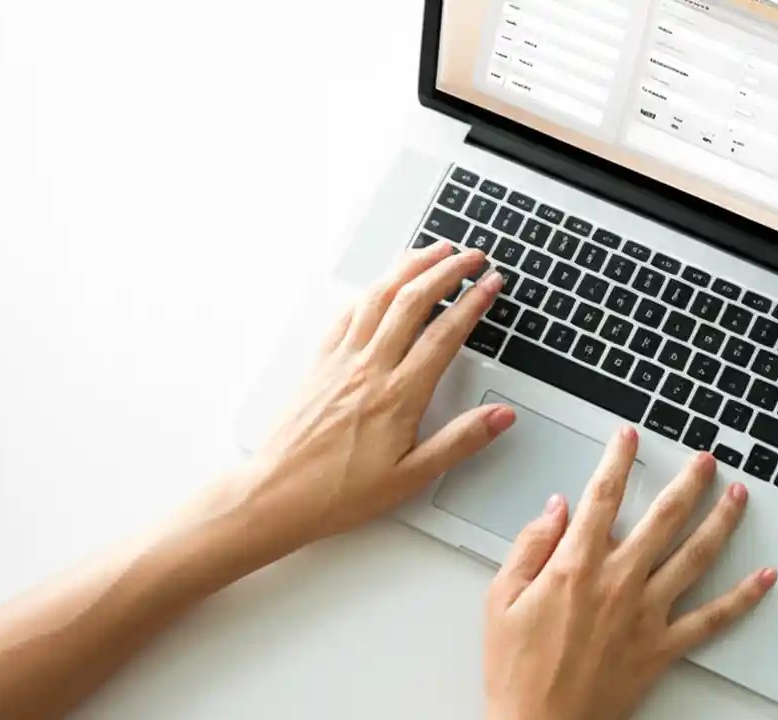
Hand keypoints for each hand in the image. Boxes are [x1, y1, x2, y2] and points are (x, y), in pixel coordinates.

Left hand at [238, 241, 515, 551]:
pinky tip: (380, 285)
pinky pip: (347, 314)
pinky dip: (370, 291)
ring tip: (432, 251)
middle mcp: (370, 367)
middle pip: (414, 300)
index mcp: (399, 394)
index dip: (473, 302)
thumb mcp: (413, 476)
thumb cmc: (340, 492)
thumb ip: (461, 441)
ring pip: (379, 296)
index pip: (445, 333)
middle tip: (471, 256)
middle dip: (447, 270)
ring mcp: (342, 360)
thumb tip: (500, 416)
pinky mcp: (320, 363)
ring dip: (409, 267)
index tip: (491, 283)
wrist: (276, 494)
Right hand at [483, 427, 776, 719]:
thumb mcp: (500, 599)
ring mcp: (646, 614)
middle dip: (688, 481)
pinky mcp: (663, 647)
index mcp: (576, 566)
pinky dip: (744, 597)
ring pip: (696, 556)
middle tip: (706, 458)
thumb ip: (530, 547)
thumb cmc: (516, 670)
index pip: (603, 497)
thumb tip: (555, 510)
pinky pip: (713, 619)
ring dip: (722, 521)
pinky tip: (764, 577)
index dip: (618, 459)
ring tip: (739, 495)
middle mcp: (619, 582)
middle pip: (664, 517)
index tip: (629, 436)